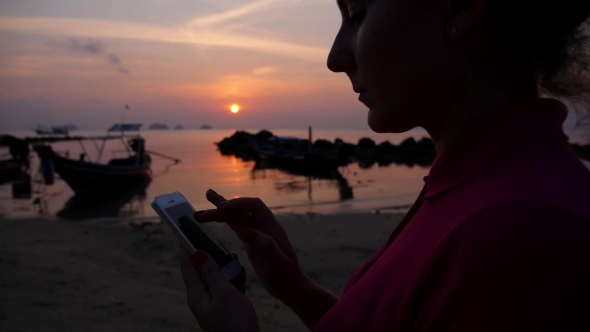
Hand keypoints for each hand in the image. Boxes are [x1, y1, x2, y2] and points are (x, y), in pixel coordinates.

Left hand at [179, 246, 257, 331]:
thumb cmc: (234, 322)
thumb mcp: (223, 292)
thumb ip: (211, 271)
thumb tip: (196, 253)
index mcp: (197, 294)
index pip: (188, 266)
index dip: (186, 248)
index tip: (183, 230)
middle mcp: (204, 297)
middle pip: (203, 269)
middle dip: (209, 254)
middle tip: (211, 238)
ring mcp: (216, 301)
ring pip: (217, 276)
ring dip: (225, 265)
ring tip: (231, 255)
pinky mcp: (228, 305)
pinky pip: (228, 285)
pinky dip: (233, 276)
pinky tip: (238, 267)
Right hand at [194, 189, 310, 303]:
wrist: (291, 287)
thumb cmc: (287, 277)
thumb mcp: (278, 264)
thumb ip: (265, 247)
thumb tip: (247, 231)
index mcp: (271, 228)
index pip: (254, 206)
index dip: (237, 204)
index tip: (220, 210)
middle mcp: (263, 226)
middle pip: (242, 209)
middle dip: (222, 207)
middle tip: (198, 214)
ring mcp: (257, 233)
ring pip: (237, 215)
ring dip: (220, 209)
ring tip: (205, 200)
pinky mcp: (251, 241)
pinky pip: (236, 225)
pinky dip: (224, 219)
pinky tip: (215, 217)